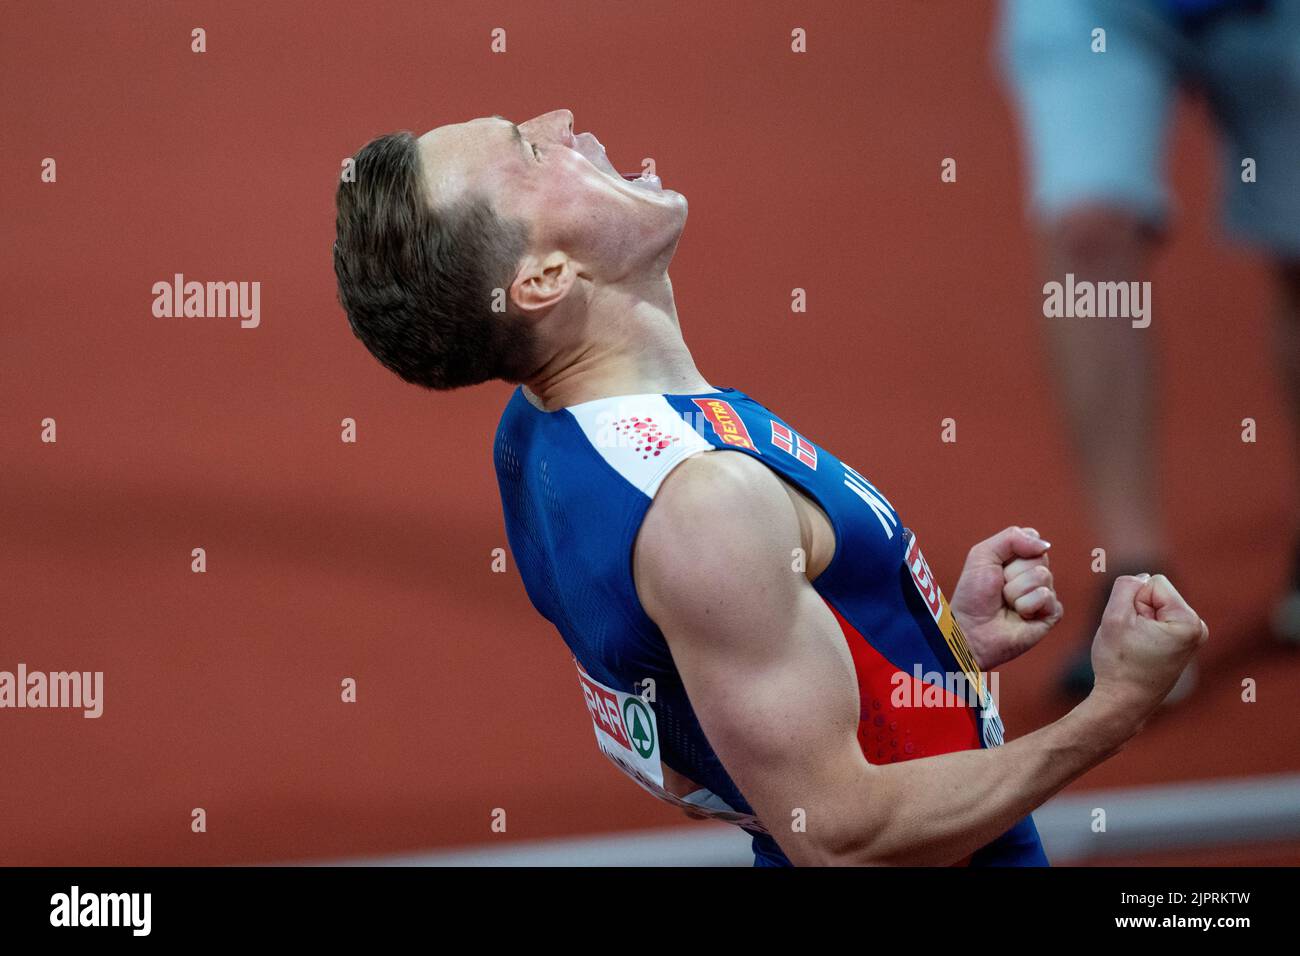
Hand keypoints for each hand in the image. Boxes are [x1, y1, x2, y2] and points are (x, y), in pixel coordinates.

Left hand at [950, 526, 1062, 669]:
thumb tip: (1045, 545)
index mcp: (1019, 559)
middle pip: (1039, 558)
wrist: (970, 630)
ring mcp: (1044, 594)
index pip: (1033, 539)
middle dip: (1012, 573)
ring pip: (1042, 576)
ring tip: (1006, 603)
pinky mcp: (1051, 614)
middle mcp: (1035, 575)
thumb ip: (1011, 538)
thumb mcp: (982, 555)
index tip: (996, 567)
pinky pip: (1046, 597)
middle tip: (999, 588)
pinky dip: (1026, 605)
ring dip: (1015, 591)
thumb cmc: (973, 594)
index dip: (1013, 552)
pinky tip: (1019, 615)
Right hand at [1088, 574, 1207, 730]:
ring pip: (1154, 608)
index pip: (1152, 583)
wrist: (1123, 703)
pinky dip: (1144, 632)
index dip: (1133, 602)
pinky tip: (1140, 652)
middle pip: (1156, 594)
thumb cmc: (1119, 664)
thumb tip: (1142, 578)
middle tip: (1132, 641)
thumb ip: (1126, 586)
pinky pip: (1157, 621)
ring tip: (1135, 647)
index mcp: (1189, 622)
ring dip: (1138, 622)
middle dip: (1137, 611)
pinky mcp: (1183, 645)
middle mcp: (1198, 629)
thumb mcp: (1114, 617)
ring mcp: (1192, 638)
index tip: (1131, 630)